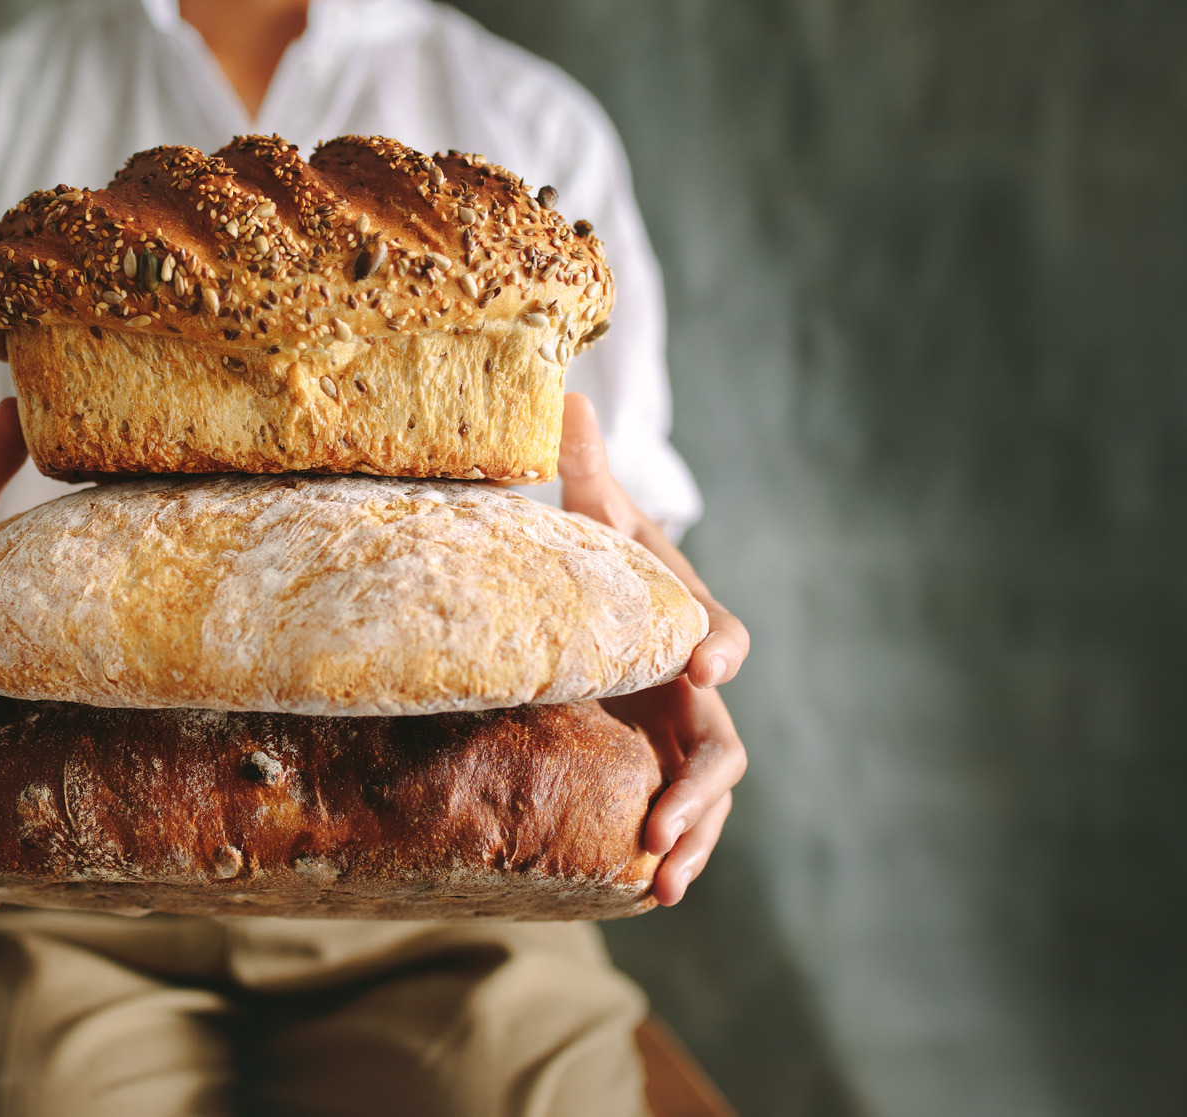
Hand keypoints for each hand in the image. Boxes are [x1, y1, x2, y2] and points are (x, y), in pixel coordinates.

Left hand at [557, 393, 749, 904]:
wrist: (616, 599)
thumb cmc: (605, 553)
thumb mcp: (594, 511)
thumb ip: (582, 465)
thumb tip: (564, 393)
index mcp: (689, 618)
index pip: (718, 634)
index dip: (715, 647)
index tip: (704, 664)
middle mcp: (697, 684)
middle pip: (720, 742)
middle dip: (699, 786)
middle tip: (664, 823)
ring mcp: (682, 733)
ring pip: (705, 796)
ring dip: (691, 841)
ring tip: (660, 885)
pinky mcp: (658, 766)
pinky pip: (677, 814)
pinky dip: (673, 851)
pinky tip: (645, 891)